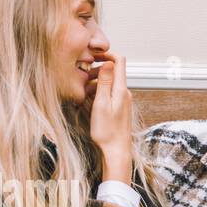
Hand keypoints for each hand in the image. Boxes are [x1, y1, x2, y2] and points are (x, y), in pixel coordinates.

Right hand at [87, 50, 131, 183]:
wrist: (116, 152)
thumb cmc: (107, 132)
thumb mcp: (101, 104)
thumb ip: (105, 83)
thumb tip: (109, 62)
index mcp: (121, 89)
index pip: (119, 61)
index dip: (106, 55)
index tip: (92, 57)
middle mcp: (125, 93)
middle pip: (113, 71)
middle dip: (97, 70)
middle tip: (82, 75)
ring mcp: (123, 101)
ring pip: (110, 83)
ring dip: (96, 83)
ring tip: (83, 91)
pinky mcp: (120, 109)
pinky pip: (109, 94)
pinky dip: (99, 93)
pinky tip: (89, 102)